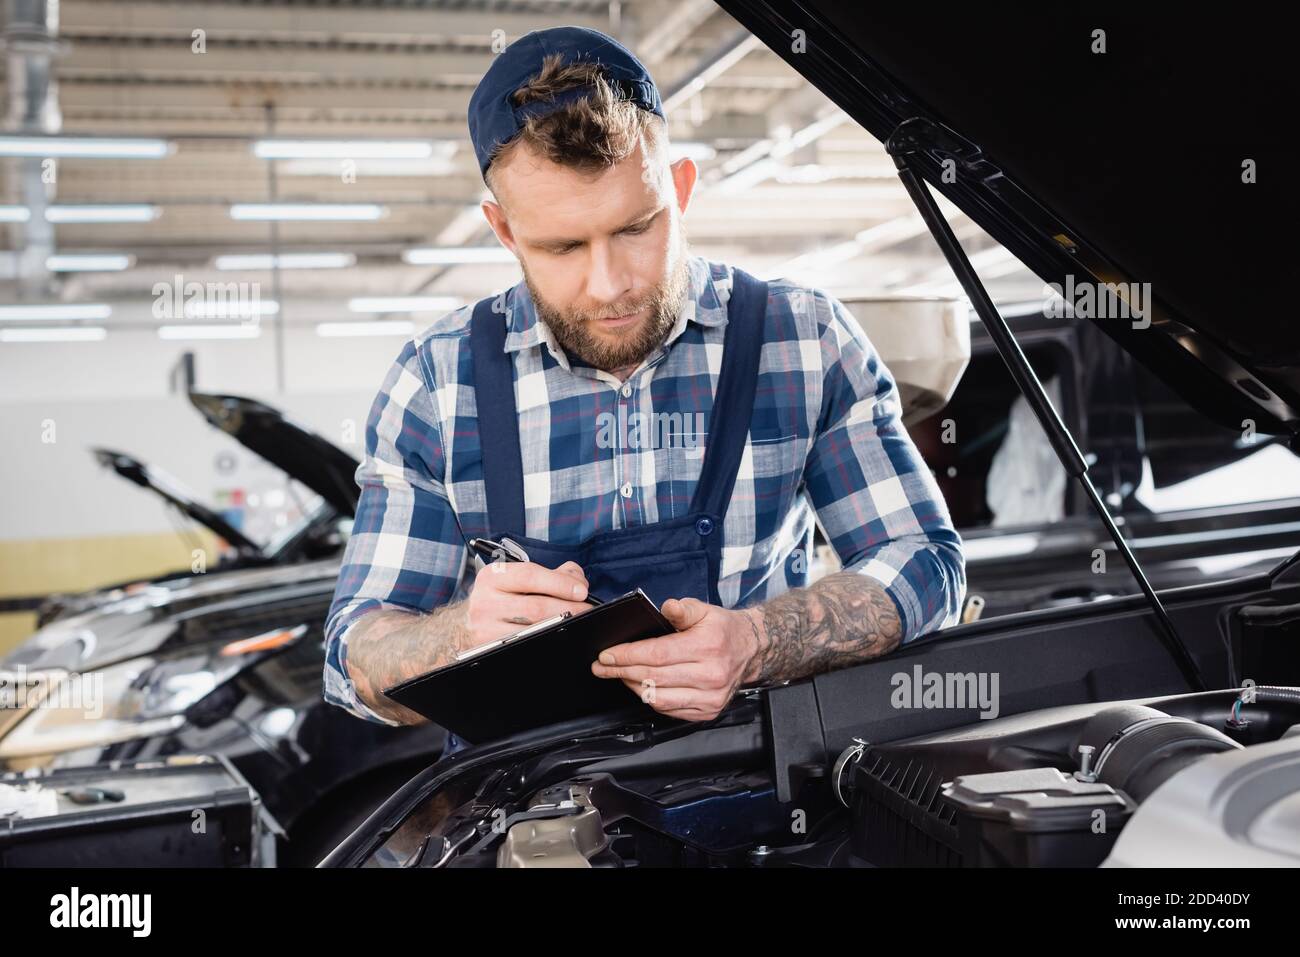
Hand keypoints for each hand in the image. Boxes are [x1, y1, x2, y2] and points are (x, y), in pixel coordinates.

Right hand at [461, 560, 591, 651]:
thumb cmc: (497, 599)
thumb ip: (550, 574)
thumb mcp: (514, 579)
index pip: (530, 576)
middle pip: (536, 607)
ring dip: (561, 628)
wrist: (459, 627)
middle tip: (588, 611)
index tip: (582, 591)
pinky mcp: (491, 651)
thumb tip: (577, 580)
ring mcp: (486, 630)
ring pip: (534, 631)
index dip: (560, 583)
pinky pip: (526, 649)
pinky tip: (560, 640)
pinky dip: (547, 644)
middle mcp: (485, 602)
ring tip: (579, 625)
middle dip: (569, 609)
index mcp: (493, 577)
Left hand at [590, 597, 760, 719]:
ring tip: (619, 675)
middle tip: (602, 667)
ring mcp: (710, 698)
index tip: (606, 655)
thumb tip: (665, 608)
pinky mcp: (708, 711)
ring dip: (633, 686)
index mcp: (708, 647)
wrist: (750, 650)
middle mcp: (710, 675)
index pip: (658, 654)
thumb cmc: (723, 629)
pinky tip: (640, 686)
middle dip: (621, 671)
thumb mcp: (705, 610)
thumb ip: (682, 609)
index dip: (627, 655)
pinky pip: (670, 710)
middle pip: (654, 677)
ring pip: (659, 698)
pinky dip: (650, 699)